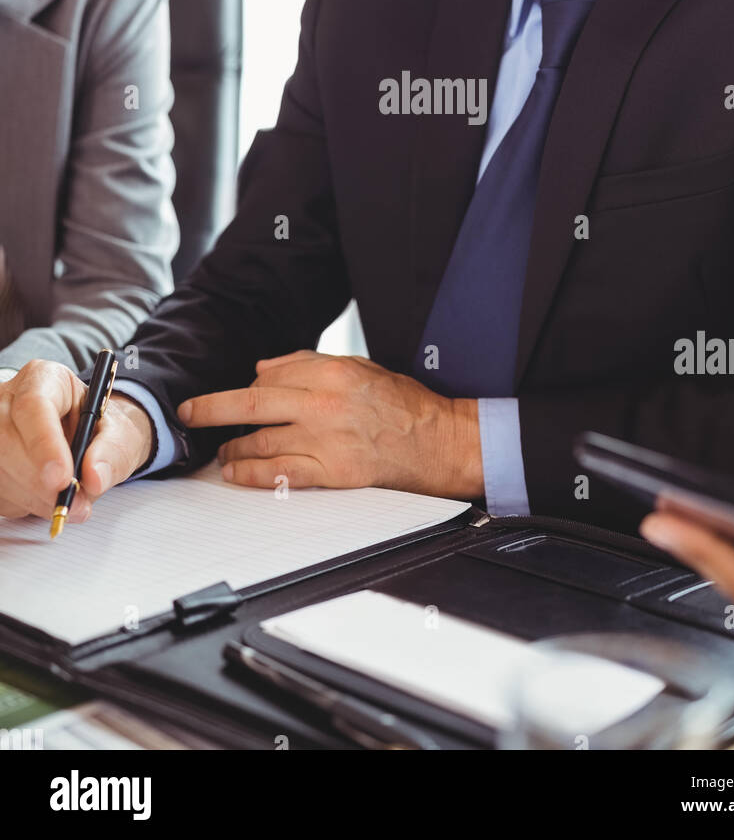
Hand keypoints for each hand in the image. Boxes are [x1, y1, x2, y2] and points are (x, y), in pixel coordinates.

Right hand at [0, 359, 154, 521]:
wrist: (89, 441)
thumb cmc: (101, 429)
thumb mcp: (121, 434)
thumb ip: (112, 452)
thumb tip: (94, 477)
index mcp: (46, 379)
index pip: (33, 405)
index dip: (44, 444)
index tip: (63, 478)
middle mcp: (10, 399)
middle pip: (7, 438)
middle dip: (38, 480)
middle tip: (68, 501)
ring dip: (31, 496)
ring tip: (65, 499)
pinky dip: (21, 503)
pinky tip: (42, 495)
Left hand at [177, 350, 483, 498]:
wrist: (438, 440)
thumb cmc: (402, 404)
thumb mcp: (356, 367)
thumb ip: (307, 365)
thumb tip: (263, 369)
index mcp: (329, 372)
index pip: (267, 378)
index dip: (242, 390)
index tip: (228, 399)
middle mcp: (323, 403)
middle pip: (249, 405)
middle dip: (210, 410)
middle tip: (189, 414)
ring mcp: (326, 439)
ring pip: (260, 442)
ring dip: (232, 449)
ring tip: (223, 454)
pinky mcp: (334, 472)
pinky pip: (281, 474)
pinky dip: (252, 474)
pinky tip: (238, 473)